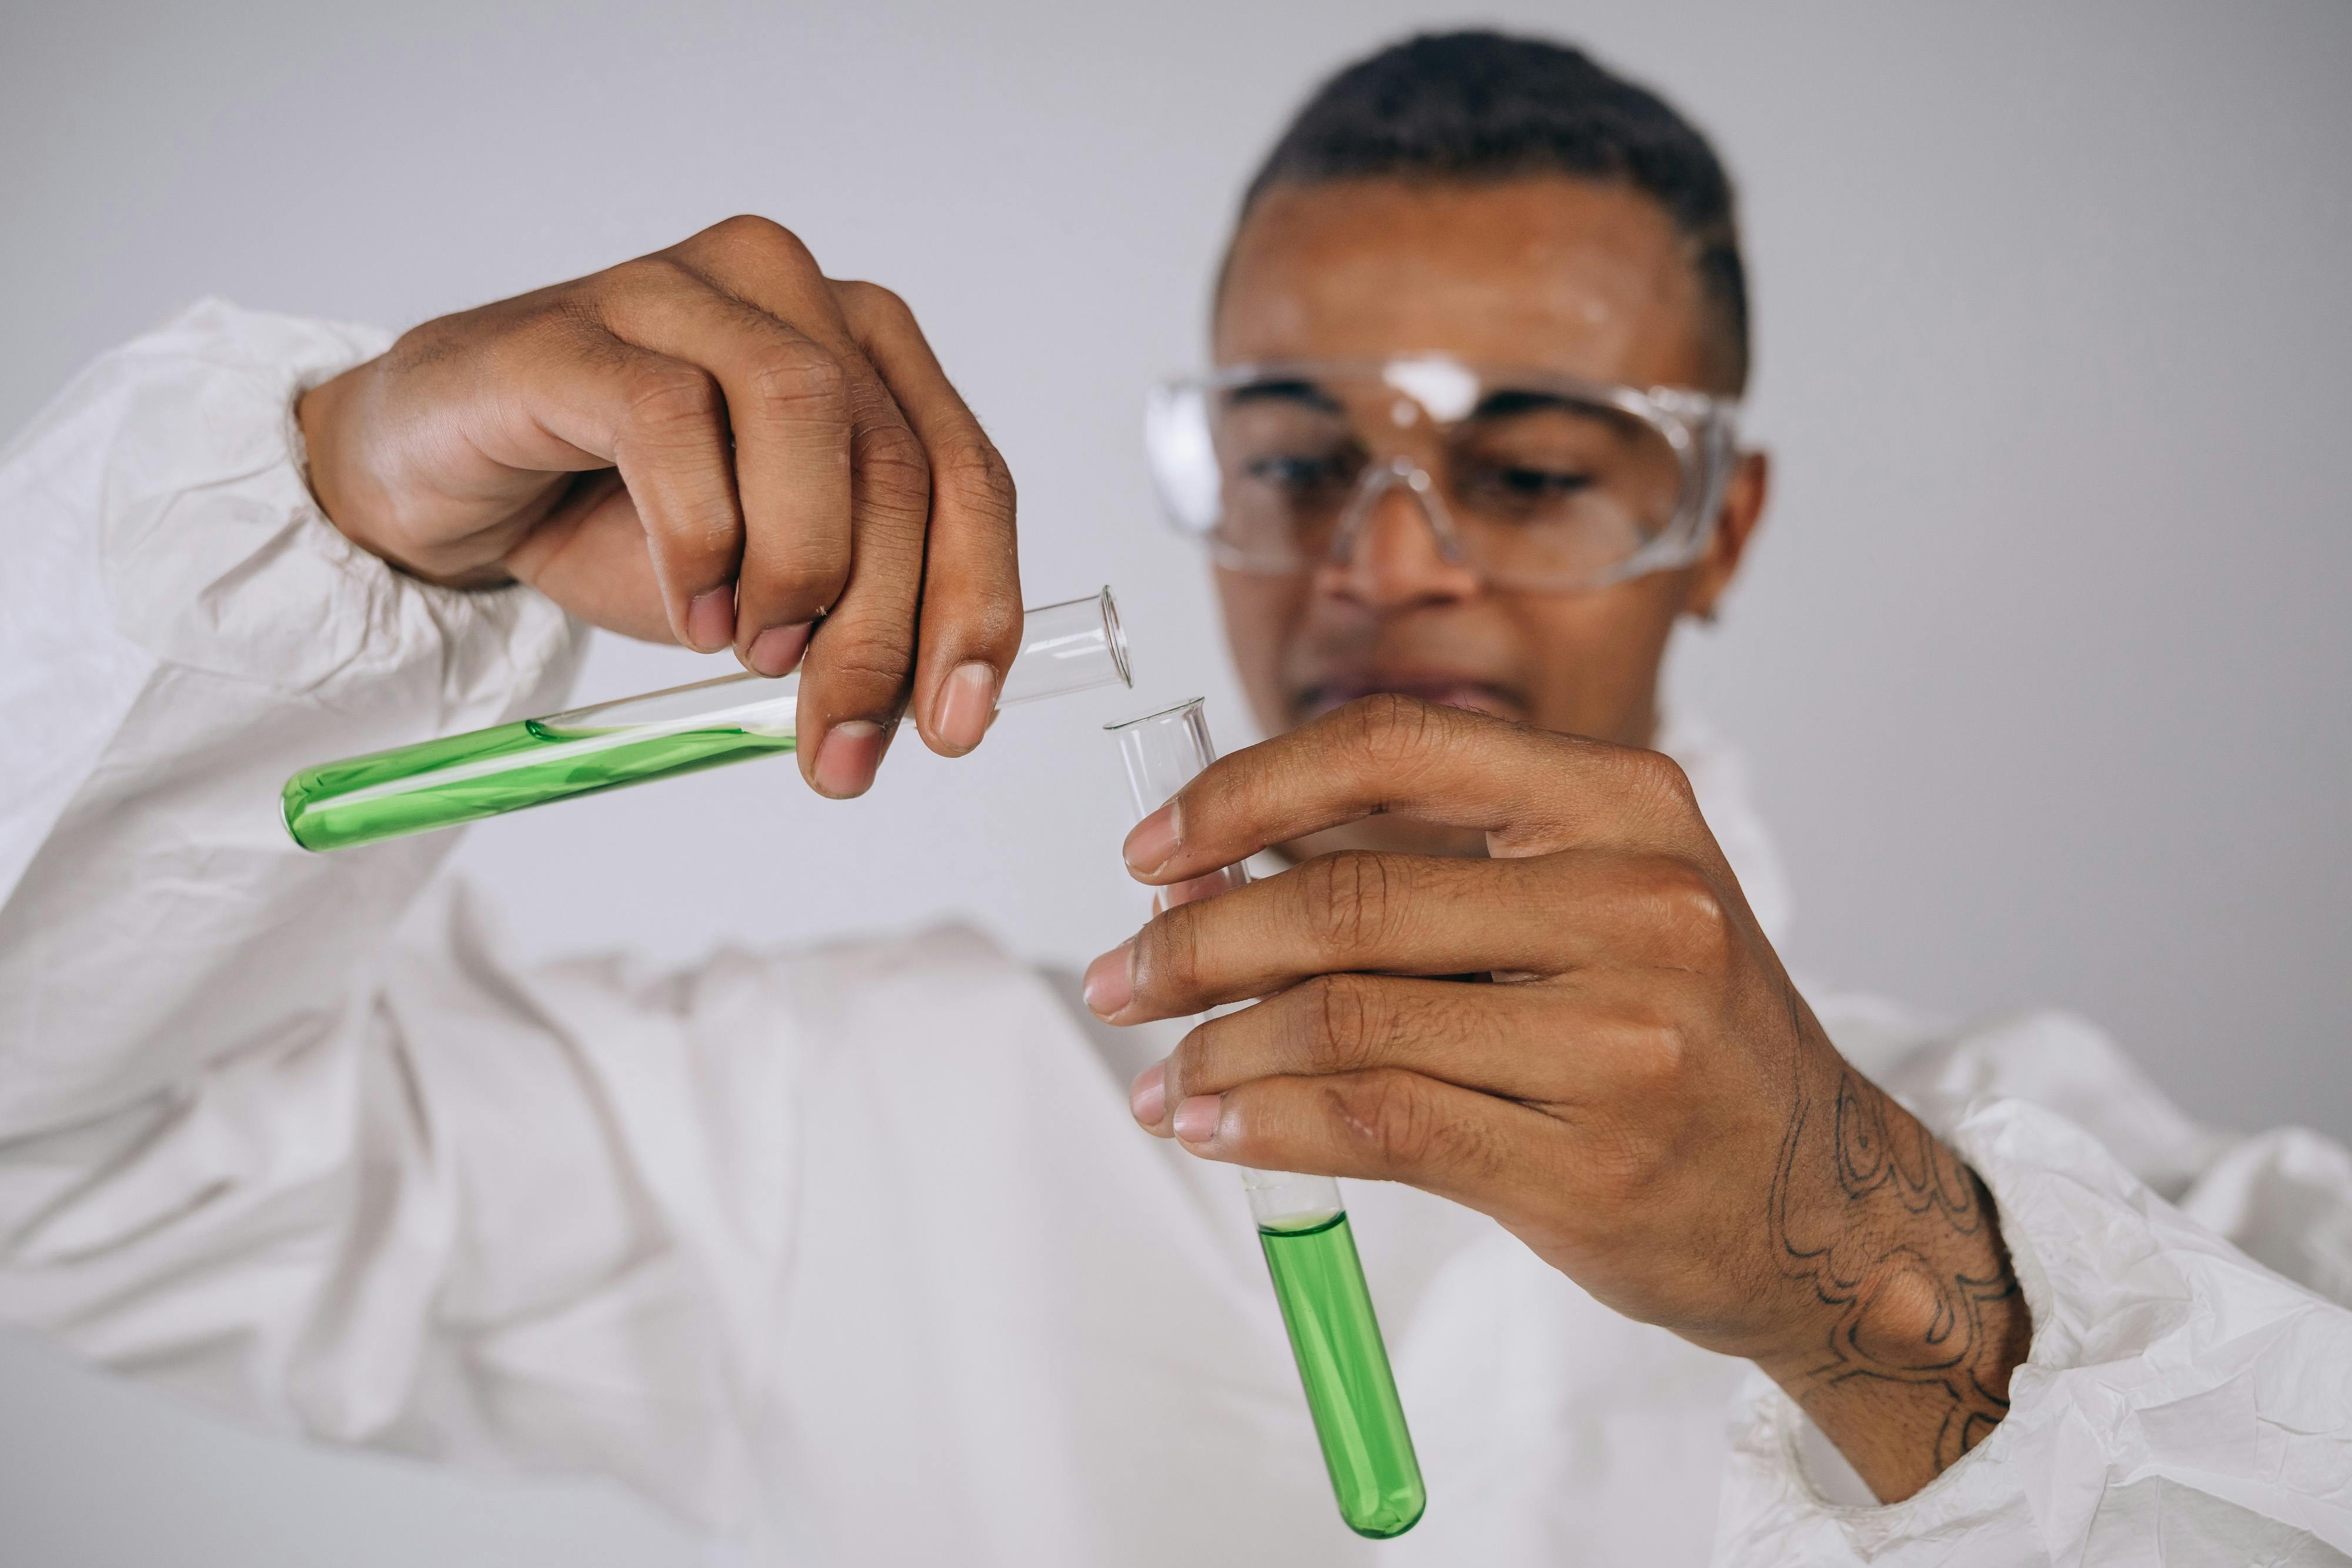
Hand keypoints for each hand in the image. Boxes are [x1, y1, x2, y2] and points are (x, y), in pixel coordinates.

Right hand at [297, 215, 1020, 795]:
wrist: (435, 480)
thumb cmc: (609, 517)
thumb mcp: (761, 593)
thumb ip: (855, 624)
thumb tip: (942, 710)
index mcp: (864, 351)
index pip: (966, 477)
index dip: (978, 605)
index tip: (959, 725)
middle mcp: (790, 293)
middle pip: (897, 461)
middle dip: (885, 626)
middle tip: (838, 739)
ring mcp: (683, 290)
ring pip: (808, 411)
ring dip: (800, 568)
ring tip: (751, 653)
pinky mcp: (577, 327)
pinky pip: (671, 419)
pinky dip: (696, 537)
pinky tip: (687, 609)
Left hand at [1085, 695, 2030, 1501]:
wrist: (1823, 1202)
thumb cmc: (1684, 1038)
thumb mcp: (1604, 902)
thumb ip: (1441, 868)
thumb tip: (1228, 866)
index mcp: (1628, 804)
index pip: (1394, 748)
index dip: (1244, 790)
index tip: (1152, 849)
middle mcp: (1638, 904)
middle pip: (1349, 900)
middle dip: (1196, 943)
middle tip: (1121, 977)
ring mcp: (1622, 1041)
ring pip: (1347, 1021)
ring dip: (1216, 1050)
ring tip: (1160, 1074)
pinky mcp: (1589, 1165)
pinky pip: (1379, 1124)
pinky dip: (1268, 1124)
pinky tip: (1216, 1127)